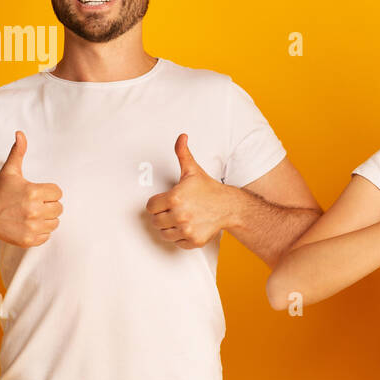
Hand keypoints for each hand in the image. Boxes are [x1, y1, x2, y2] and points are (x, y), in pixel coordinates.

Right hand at [0, 131, 62, 246]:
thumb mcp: (10, 171)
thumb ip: (18, 152)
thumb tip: (20, 133)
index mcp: (33, 192)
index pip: (58, 193)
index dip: (49, 192)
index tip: (37, 193)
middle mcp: (34, 210)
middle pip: (59, 208)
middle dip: (49, 205)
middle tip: (34, 204)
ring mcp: (32, 226)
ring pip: (55, 223)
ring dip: (47, 219)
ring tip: (32, 214)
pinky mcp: (29, 239)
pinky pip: (47, 236)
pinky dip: (41, 232)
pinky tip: (29, 224)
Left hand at [146, 133, 233, 248]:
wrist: (229, 206)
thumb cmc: (208, 189)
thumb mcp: (193, 171)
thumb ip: (183, 153)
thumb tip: (181, 137)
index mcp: (175, 198)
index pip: (150, 207)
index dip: (157, 203)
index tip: (166, 201)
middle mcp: (179, 215)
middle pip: (155, 221)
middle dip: (162, 215)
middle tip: (173, 210)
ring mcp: (187, 229)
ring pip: (164, 233)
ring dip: (169, 227)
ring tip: (180, 218)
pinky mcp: (193, 240)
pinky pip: (176, 243)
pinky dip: (180, 237)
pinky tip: (188, 226)